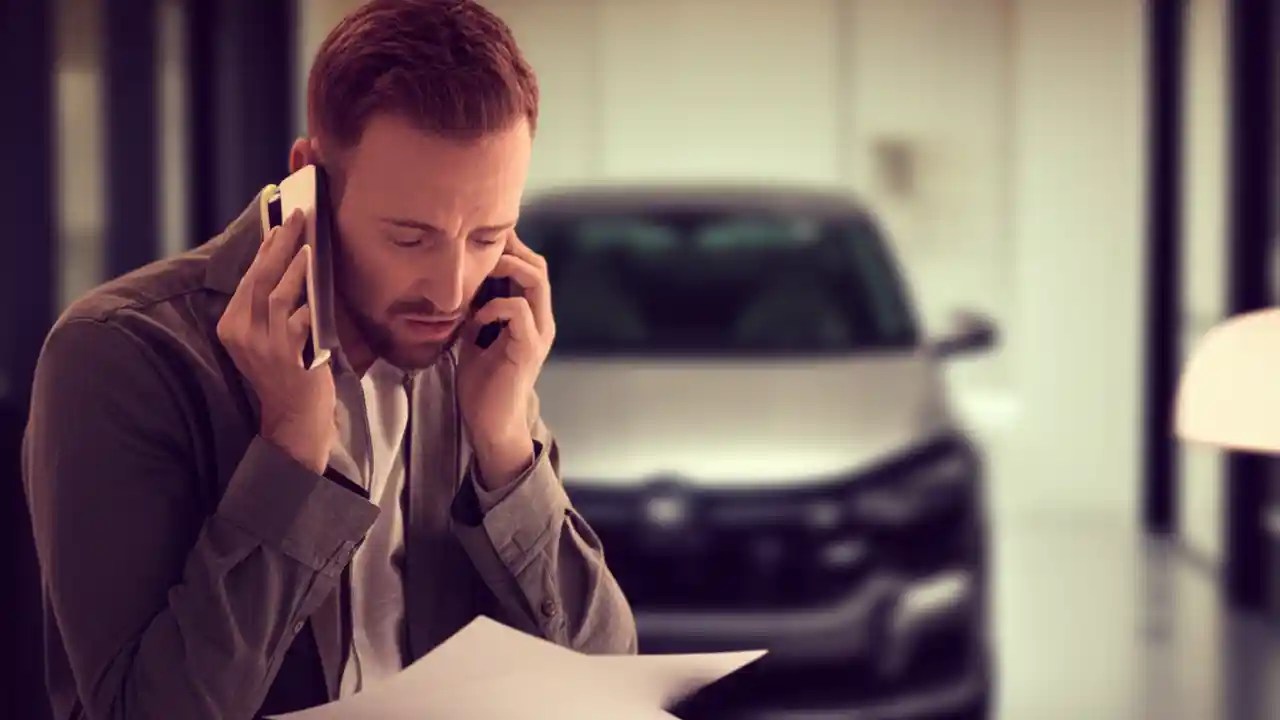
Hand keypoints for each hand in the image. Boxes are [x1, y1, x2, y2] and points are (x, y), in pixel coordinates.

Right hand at [216, 209, 335, 473]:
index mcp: (232, 326)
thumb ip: (268, 305)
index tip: (279, 226)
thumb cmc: (285, 370)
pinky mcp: (289, 357)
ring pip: (277, 296)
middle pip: (260, 280)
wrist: (294, 416)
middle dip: (279, 246)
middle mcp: (243, 334)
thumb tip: (285, 259)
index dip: (264, 251)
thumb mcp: (265, 336)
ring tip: (308, 244)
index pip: (248, 280)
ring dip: (294, 267)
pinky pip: (301, 320)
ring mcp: (265, 346)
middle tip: (297, 219)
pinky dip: (310, 300)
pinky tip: (319, 282)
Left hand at [456, 232, 554, 487]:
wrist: (490, 422)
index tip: (480, 238)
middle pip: (539, 266)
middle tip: (479, 244)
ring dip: (507, 268)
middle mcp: (541, 320)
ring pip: (536, 281)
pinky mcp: (529, 348)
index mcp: (531, 315)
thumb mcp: (476, 334)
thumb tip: (459, 281)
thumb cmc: (482, 382)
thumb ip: (477, 309)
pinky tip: (476, 318)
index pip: (531, 267)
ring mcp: (539, 333)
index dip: (510, 248)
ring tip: (482, 270)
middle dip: (510, 249)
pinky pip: (519, 311)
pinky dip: (495, 306)